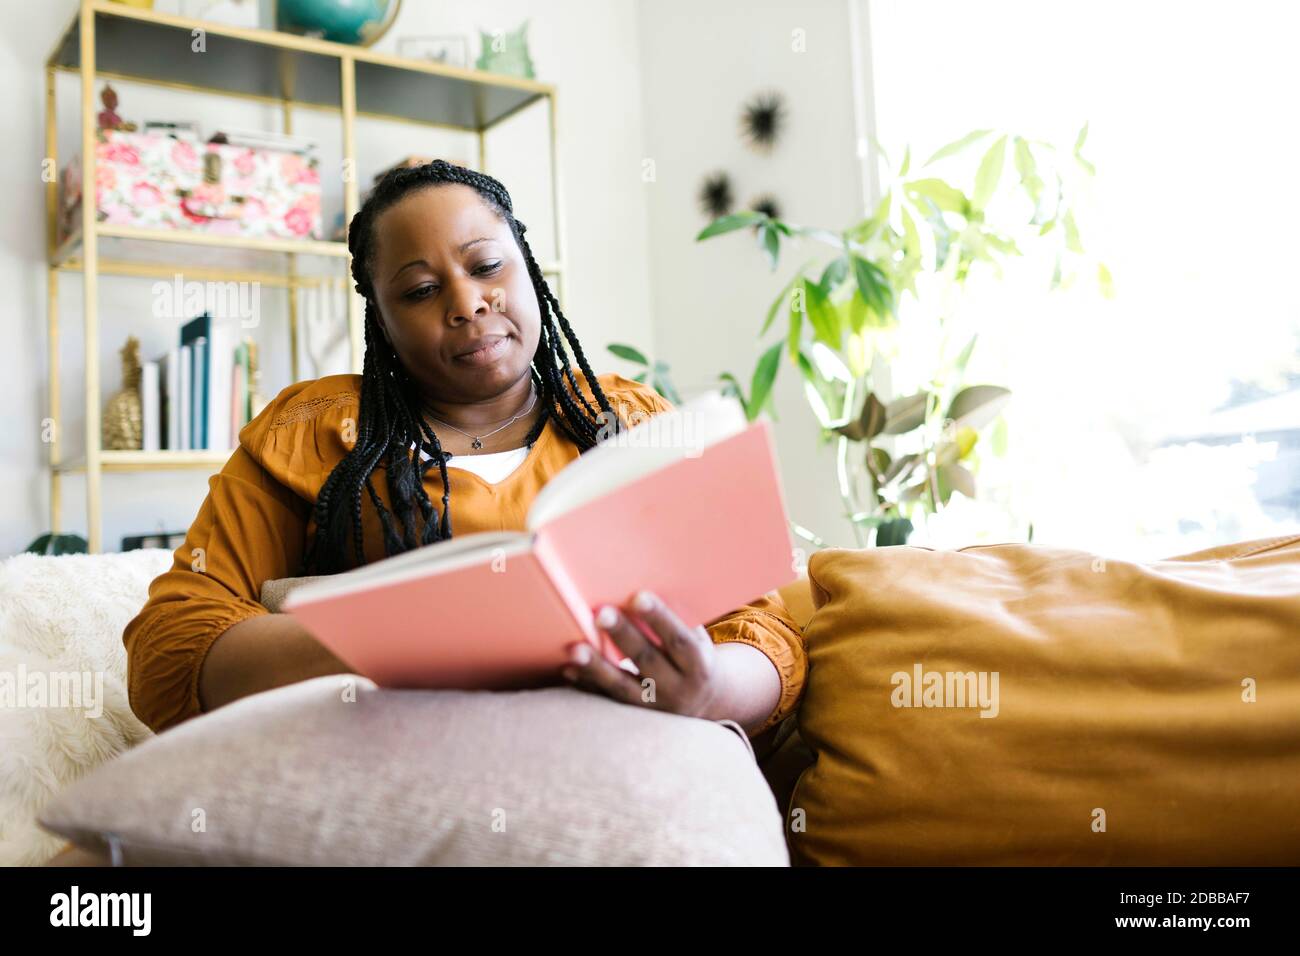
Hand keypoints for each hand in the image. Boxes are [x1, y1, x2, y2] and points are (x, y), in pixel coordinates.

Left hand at [562, 590, 725, 720]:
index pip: (678, 639)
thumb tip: (636, 588)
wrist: (707, 701)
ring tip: (574, 649)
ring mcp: (656, 705)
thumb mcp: (697, 639)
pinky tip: (568, 669)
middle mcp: (678, 687)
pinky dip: (588, 684)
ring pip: (623, 687)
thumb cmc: (694, 654)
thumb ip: (676, 621)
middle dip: (623, 636)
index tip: (637, 595)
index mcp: (698, 663)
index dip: (659, 618)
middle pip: (647, 660)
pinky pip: (608, 700)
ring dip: (597, 667)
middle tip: (600, 614)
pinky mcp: (636, 715)